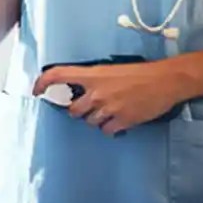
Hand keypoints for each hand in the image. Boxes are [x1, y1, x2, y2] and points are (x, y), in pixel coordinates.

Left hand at [32, 60, 188, 135]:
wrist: (165, 80)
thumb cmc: (141, 72)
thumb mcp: (112, 71)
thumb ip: (95, 82)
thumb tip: (84, 93)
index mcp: (93, 74)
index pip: (58, 75)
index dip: (42, 83)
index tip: (36, 91)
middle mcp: (96, 92)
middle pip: (73, 110)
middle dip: (80, 110)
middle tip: (93, 106)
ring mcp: (108, 108)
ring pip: (90, 122)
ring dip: (97, 119)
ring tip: (112, 110)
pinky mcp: (121, 121)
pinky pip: (107, 130)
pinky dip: (111, 128)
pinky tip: (120, 120)